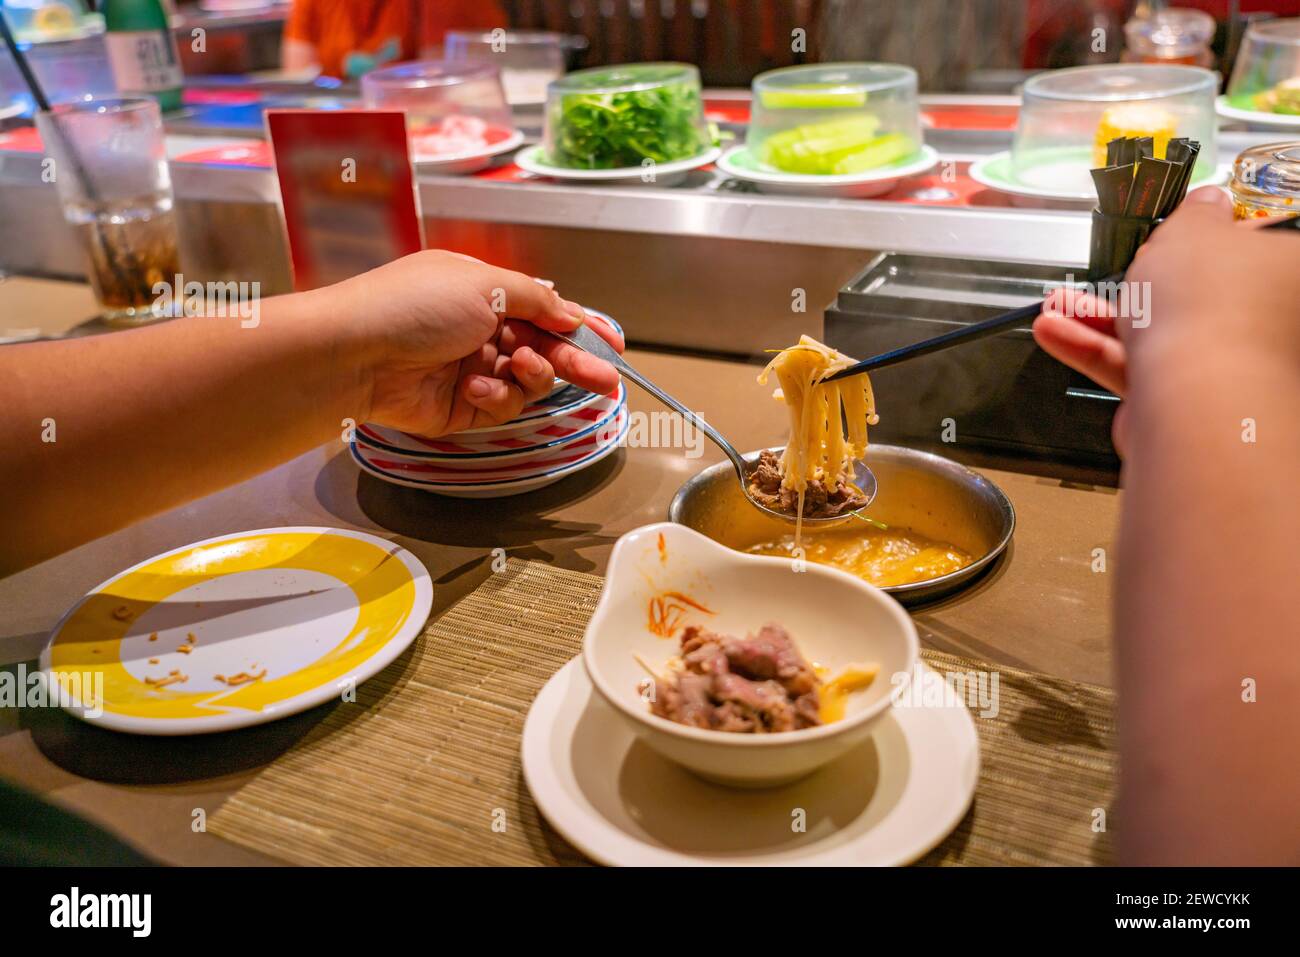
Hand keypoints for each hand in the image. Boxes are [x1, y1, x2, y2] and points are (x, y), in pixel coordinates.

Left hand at [328, 250, 623, 435]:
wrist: (356, 353)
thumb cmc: (412, 305)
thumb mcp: (484, 284)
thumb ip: (536, 299)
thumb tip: (569, 310)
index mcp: (482, 291)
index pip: (543, 309)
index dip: (579, 325)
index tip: (612, 343)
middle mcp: (478, 329)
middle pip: (544, 348)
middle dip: (575, 362)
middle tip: (604, 379)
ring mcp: (470, 368)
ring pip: (527, 380)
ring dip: (532, 374)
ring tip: (521, 365)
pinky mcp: (460, 407)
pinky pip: (500, 405)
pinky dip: (497, 395)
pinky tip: (477, 386)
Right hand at [1032, 187, 1299, 453]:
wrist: (1194, 402)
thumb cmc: (1209, 309)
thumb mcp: (1192, 231)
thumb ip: (1196, 214)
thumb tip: (1207, 202)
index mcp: (1290, 271)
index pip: (1257, 244)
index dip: (1214, 234)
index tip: (1180, 229)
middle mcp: (1270, 323)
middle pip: (1200, 292)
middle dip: (1142, 279)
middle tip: (1116, 267)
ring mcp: (1232, 368)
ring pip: (1162, 334)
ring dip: (1102, 318)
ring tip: (1059, 305)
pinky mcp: (1190, 404)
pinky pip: (1139, 369)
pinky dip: (1096, 351)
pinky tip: (1056, 332)